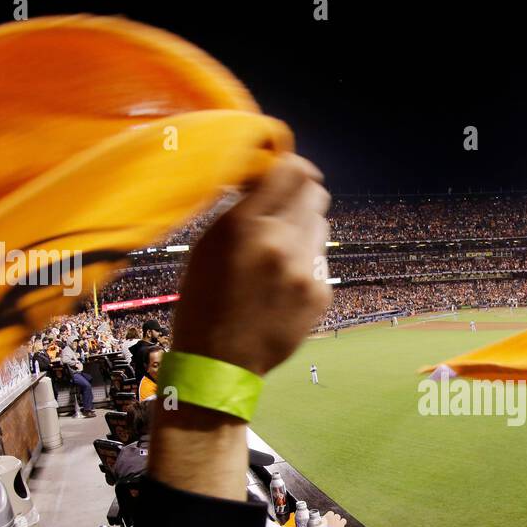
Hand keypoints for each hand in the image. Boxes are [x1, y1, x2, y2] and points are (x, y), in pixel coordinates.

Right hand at [170, 155, 330, 376]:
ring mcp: (303, 270)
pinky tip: (283, 281)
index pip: (292, 169)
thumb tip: (270, 177)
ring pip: (321, 224)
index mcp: (243, 225)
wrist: (219, 360)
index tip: (286, 172)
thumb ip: (242, 208)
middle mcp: (278, 242)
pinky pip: (321, 258)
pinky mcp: (319, 293)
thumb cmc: (205, 298)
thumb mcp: (209, 244)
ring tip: (279, 251)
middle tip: (285, 207)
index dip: (292, 166)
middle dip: (301, 194)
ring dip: (304, 228)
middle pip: (315, 192)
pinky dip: (306, 261)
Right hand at [321, 510, 347, 526]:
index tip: (327, 520)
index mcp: (329, 516)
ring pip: (343, 520)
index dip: (329, 516)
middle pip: (337, 516)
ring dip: (341, 523)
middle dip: (335, 519)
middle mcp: (336, 519)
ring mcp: (341, 524)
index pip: (330, 513)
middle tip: (332, 524)